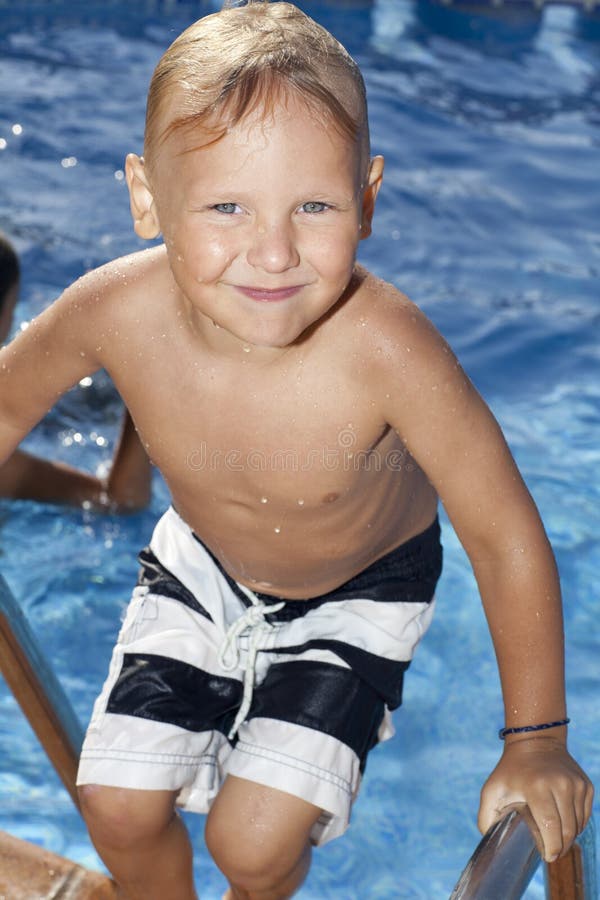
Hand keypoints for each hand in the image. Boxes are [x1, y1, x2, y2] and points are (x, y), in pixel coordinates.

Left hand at [478, 737, 593, 861]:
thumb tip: (490, 841)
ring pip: (578, 825)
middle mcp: (560, 784)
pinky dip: (576, 824)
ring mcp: (576, 784)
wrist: (535, 741)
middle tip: (551, 853)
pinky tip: (564, 824)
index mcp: (537, 786)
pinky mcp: (585, 785)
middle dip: (560, 847)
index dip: (551, 847)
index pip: (550, 826)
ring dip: (569, 837)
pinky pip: (585, 815)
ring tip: (556, 839)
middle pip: (567, 829)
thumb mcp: (492, 789)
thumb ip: (486, 816)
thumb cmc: (511, 769)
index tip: (547, 856)